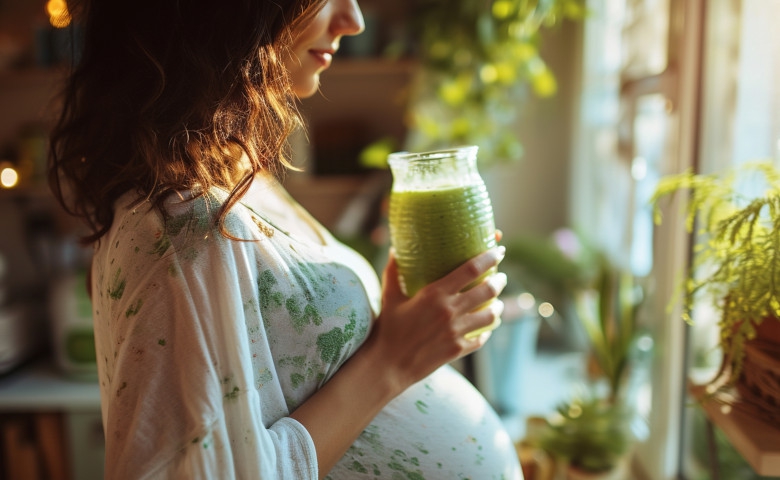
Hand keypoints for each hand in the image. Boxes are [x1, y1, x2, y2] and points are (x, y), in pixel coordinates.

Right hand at [364, 245, 506, 390]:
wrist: (389, 365)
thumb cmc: (387, 328)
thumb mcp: (389, 297)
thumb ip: (393, 272)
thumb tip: (395, 250)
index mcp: (435, 294)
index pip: (470, 269)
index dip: (489, 258)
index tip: (499, 251)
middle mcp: (449, 311)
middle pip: (488, 290)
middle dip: (499, 281)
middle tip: (500, 277)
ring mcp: (456, 332)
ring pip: (490, 315)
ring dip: (498, 307)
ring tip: (498, 303)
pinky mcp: (458, 349)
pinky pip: (481, 338)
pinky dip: (487, 331)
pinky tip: (486, 328)